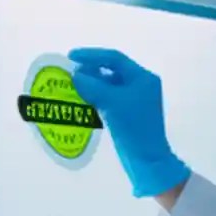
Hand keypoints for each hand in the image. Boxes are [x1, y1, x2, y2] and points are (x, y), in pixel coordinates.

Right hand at [68, 48, 190, 197]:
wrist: (147, 159)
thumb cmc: (134, 127)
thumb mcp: (112, 102)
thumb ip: (93, 86)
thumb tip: (75, 75)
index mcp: (142, 78)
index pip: (115, 59)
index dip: (92, 55)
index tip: (71, 56)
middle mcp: (140, 85)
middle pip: (112, 70)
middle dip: (90, 69)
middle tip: (69, 70)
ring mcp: (134, 100)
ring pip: (109, 85)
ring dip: (91, 83)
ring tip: (71, 83)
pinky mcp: (127, 114)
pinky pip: (108, 98)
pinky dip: (95, 96)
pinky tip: (81, 98)